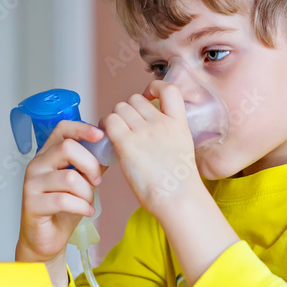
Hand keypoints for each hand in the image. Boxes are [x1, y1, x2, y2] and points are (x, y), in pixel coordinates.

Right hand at [15, 121, 104, 268]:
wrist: (46, 239)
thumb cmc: (62, 209)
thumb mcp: (82, 183)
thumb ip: (91, 165)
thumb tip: (110, 148)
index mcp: (47, 154)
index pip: (62, 129)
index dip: (82, 128)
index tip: (100, 135)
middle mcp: (36, 165)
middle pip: (67, 148)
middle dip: (90, 165)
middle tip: (97, 180)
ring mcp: (32, 184)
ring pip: (69, 177)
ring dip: (86, 192)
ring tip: (88, 202)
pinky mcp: (32, 203)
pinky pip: (64, 200)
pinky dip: (81, 207)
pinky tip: (86, 212)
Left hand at [103, 81, 201, 218]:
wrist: (178, 199)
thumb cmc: (178, 184)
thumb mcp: (182, 149)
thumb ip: (168, 134)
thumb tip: (147, 131)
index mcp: (178, 124)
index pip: (169, 89)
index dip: (154, 87)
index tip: (148, 97)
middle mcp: (161, 123)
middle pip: (135, 99)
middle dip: (127, 110)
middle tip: (124, 127)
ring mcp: (144, 132)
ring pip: (119, 108)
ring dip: (114, 118)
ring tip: (114, 133)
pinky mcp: (127, 144)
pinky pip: (109, 122)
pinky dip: (104, 126)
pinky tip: (107, 138)